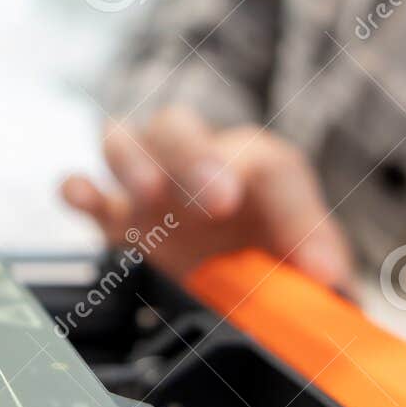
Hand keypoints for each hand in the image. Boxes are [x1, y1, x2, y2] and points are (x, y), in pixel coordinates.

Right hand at [60, 106, 355, 290]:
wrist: (230, 255)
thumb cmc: (267, 245)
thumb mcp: (308, 255)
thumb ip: (320, 259)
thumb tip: (326, 278)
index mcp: (258, 167)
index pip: (273, 169)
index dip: (289, 211)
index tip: (306, 262)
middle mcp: (197, 160)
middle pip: (182, 128)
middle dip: (197, 157)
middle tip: (219, 200)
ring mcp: (148, 181)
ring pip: (125, 138)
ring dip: (133, 160)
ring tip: (149, 194)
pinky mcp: (114, 214)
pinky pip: (84, 186)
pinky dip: (78, 188)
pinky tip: (82, 196)